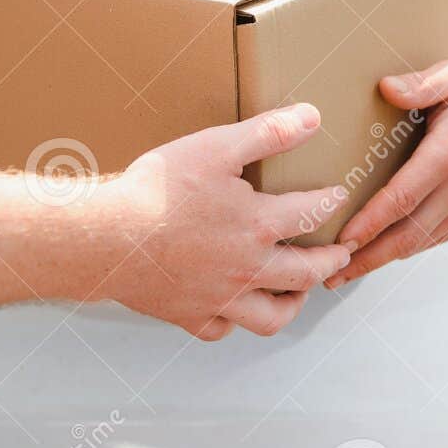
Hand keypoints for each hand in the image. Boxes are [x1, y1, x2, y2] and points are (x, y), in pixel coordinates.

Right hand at [98, 103, 350, 339]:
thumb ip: (266, 133)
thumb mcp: (215, 148)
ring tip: (299, 291)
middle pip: (305, 274)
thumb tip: (312, 118)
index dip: (330, 203)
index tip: (340, 197)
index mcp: (258, 225)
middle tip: (341, 253)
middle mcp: (247, 269)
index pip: (311, 214)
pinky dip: (232, 321)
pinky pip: (220, 329)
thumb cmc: (157, 190)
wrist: (106, 239)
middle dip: (329, 262)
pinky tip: (233, 308)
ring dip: (292, 304)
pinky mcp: (187, 314)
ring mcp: (218, 298)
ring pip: (270, 318)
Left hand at [330, 61, 447, 287]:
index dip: (370, 222)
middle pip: (406, 234)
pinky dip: (400, 253)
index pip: (403, 198)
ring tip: (342, 272)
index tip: (342, 239)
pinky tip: (374, 257)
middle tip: (329, 271)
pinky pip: (429, 241)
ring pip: (416, 244)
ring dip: (378, 261)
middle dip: (365, 257)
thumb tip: (388, 88)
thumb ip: (422, 83)